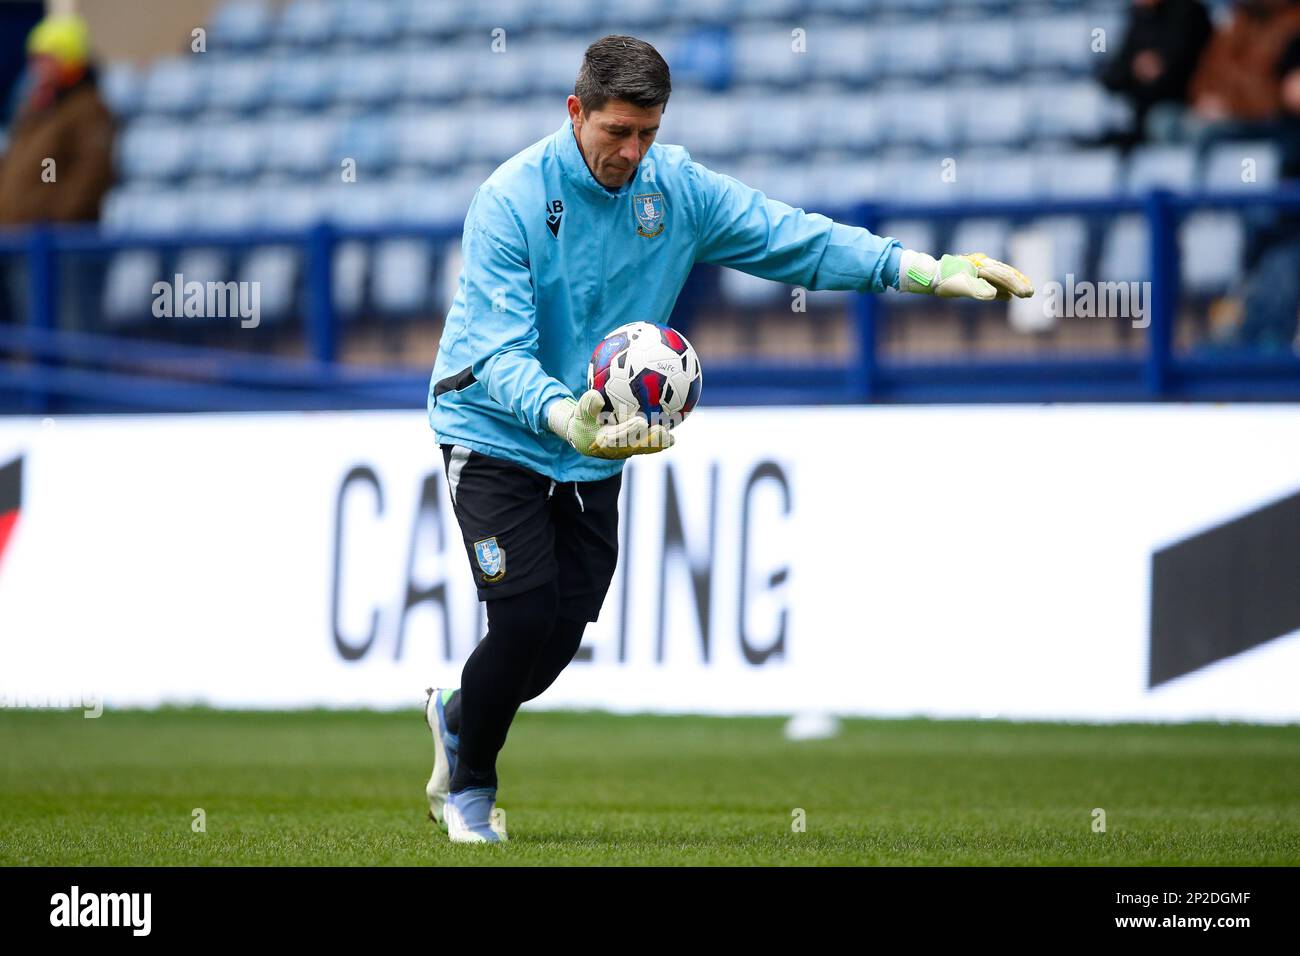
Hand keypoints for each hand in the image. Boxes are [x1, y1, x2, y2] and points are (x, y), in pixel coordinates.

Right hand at [546, 389, 673, 459]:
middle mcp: (616, 450)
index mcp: (602, 442)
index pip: (616, 439)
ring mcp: (626, 450)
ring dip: (657, 444)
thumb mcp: (579, 412)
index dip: (629, 432)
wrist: (585, 434)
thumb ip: (587, 405)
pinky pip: (648, 445)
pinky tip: (673, 434)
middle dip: (648, 441)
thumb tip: (596, 397)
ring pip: (643, 449)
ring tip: (671, 438)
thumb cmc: (583, 419)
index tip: (641, 422)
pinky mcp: (634, 448)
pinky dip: (660, 441)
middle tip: (661, 431)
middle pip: (633, 447)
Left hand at [898, 250, 1034, 301]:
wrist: (931, 275)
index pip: (1003, 276)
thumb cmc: (944, 281)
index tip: (1027, 293)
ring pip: (1001, 276)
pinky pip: (992, 281)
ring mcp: (979, 269)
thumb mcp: (958, 287)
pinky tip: (1008, 296)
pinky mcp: (975, 275)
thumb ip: (976, 290)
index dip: (1016, 285)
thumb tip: (993, 294)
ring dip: (1013, 284)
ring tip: (1025, 291)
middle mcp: (982, 265)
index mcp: (981, 267)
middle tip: (1031, 293)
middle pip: (1005, 274)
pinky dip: (1001, 288)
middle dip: (1018, 283)